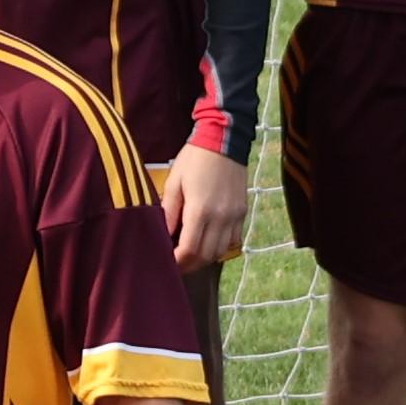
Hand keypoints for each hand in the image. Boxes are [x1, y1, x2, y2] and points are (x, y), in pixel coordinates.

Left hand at [162, 141, 250, 267]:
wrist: (224, 140)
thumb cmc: (194, 159)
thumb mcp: (174, 182)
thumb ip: (168, 212)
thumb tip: (162, 236)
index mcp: (201, 210)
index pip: (190, 250)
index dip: (177, 262)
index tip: (166, 262)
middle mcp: (221, 217)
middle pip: (206, 256)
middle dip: (189, 264)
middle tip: (176, 262)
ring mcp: (235, 216)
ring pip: (221, 251)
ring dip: (204, 257)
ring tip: (190, 253)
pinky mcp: (242, 212)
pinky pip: (233, 240)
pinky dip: (220, 247)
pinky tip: (208, 241)